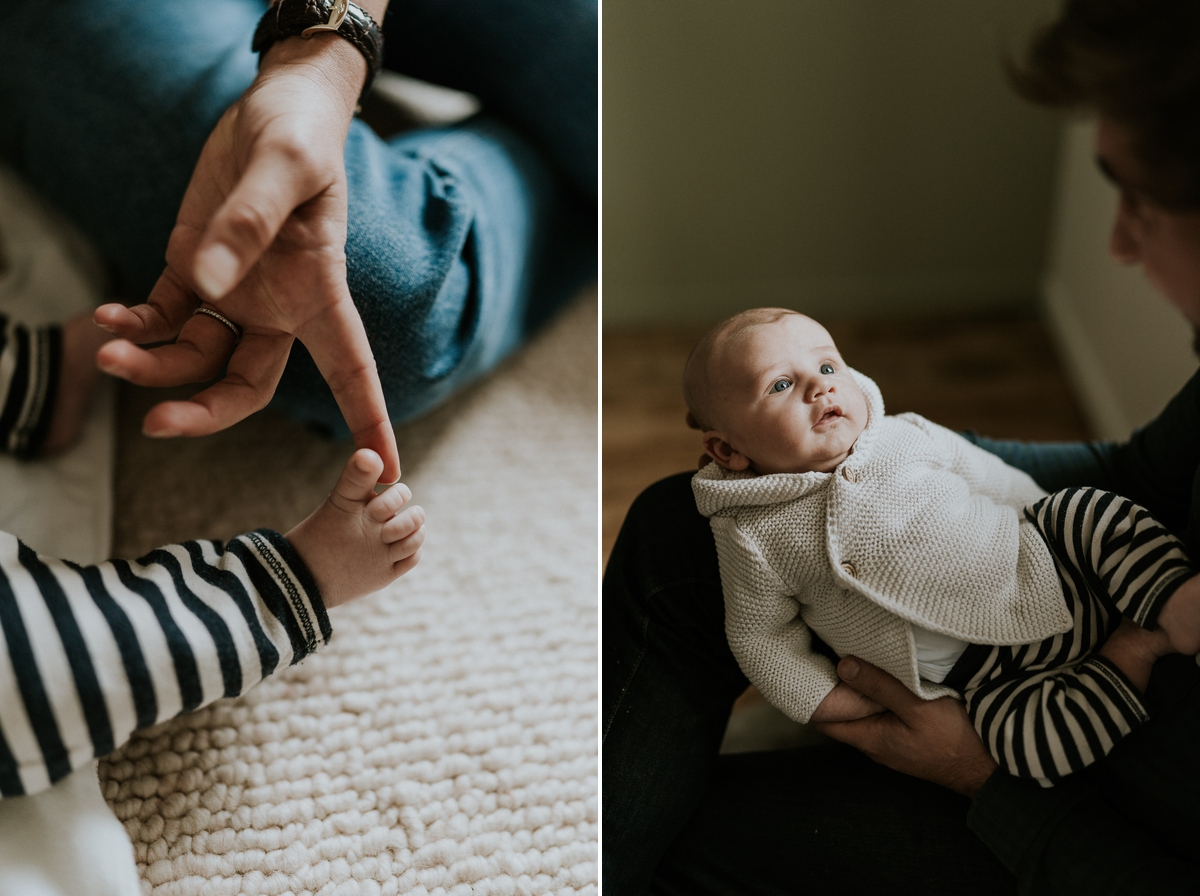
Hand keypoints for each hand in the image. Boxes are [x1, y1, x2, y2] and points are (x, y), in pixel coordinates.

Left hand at [94, 36, 399, 482]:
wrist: (273, 104)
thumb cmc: (300, 133)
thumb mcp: (283, 165)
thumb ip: (248, 223)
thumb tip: (208, 287)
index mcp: (320, 291)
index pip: (352, 370)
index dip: (368, 421)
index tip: (385, 470)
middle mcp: (281, 305)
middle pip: (248, 386)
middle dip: (205, 413)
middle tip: (156, 423)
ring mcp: (238, 292)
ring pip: (197, 357)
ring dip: (153, 365)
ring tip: (108, 346)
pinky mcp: (195, 268)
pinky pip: (165, 316)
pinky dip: (135, 325)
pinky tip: (108, 319)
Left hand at [813, 656, 997, 796]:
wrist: (990, 770)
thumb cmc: (955, 739)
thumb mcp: (916, 706)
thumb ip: (879, 686)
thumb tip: (842, 665)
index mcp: (870, 739)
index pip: (826, 721)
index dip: (816, 697)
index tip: (811, 670)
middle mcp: (876, 746)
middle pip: (844, 718)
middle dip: (836, 692)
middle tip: (831, 658)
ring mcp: (893, 746)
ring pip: (865, 717)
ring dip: (860, 696)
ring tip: (856, 664)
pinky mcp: (908, 742)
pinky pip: (884, 719)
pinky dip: (879, 702)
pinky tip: (887, 683)